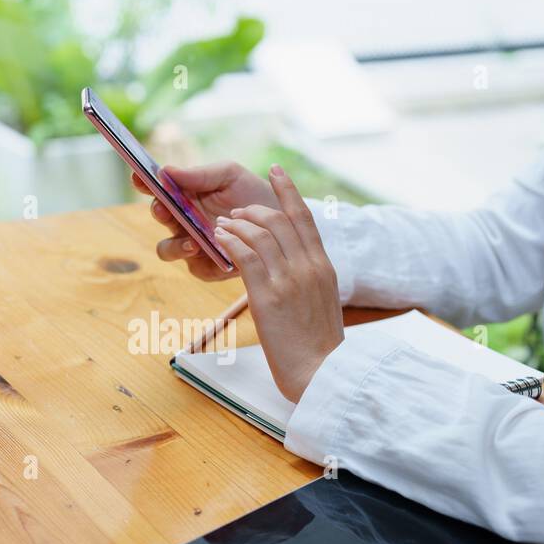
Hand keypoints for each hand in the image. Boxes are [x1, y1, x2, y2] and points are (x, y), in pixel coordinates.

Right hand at [131, 161, 276, 281]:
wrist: (282, 221)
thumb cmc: (253, 194)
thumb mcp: (229, 176)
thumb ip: (199, 174)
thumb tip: (166, 170)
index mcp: (183, 196)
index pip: (156, 189)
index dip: (143, 183)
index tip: (138, 175)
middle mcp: (183, 221)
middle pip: (159, 218)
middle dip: (158, 212)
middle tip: (164, 207)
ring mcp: (192, 246)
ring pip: (167, 249)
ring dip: (175, 245)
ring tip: (193, 241)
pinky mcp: (208, 268)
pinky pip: (196, 269)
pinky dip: (204, 262)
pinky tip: (218, 255)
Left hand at [212, 165, 343, 402]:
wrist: (321, 374)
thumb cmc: (319, 347)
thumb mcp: (322, 305)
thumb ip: (310, 281)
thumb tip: (296, 271)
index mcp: (324, 267)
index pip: (306, 217)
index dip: (288, 190)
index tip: (275, 170)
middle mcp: (309, 267)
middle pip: (279, 220)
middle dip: (253, 209)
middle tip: (236, 212)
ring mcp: (289, 280)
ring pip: (260, 234)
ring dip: (237, 224)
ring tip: (221, 226)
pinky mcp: (268, 296)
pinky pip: (245, 257)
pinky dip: (230, 243)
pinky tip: (219, 240)